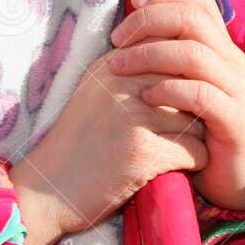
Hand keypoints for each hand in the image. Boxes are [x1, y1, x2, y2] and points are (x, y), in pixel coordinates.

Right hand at [9, 47, 207, 244]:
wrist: (47, 191)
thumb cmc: (77, 146)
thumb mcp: (95, 96)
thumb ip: (129, 75)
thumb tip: (183, 65)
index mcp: (109, 66)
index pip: (170, 54)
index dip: (182, 83)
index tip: (170, 107)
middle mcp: (120, 83)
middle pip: (190, 84)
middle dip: (194, 110)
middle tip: (179, 133)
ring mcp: (132, 115)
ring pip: (198, 118)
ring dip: (194, 139)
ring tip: (173, 153)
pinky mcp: (143, 150)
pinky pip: (197, 151)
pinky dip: (192, 165)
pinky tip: (171, 170)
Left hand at [107, 0, 244, 211]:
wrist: (222, 173)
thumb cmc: (185, 121)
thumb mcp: (170, 79)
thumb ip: (156, 50)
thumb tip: (120, 26)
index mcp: (216, 44)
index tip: (132, 4)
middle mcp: (230, 60)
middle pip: (193, 18)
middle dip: (148, 22)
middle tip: (116, 40)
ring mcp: (236, 90)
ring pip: (195, 54)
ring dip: (150, 55)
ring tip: (118, 68)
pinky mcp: (234, 121)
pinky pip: (202, 94)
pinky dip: (169, 90)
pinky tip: (145, 97)